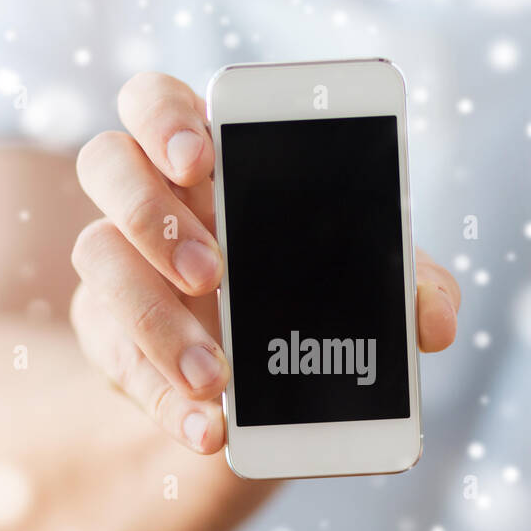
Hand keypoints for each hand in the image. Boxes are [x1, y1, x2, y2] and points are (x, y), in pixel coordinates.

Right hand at [70, 73, 459, 454]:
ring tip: (215, 375)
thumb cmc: (323, 293)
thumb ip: (413, 285)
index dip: (165, 116)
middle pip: (106, 163)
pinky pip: (117, 360)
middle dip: (151, 214)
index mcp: (210, 158)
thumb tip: (434, 319)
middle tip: (213, 274)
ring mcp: (121, 267)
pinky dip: (163, 400)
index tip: (202, 158)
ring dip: (154, 318)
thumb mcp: (376, 283)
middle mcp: (152, 199)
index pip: (156, 101)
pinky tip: (206, 429)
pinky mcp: (112, 338)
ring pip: (96, 258)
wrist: (281, 383)